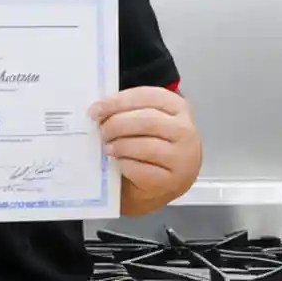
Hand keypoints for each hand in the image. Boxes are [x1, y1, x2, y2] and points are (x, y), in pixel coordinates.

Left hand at [90, 86, 201, 214]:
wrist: (160, 185)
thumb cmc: (148, 148)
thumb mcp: (144, 123)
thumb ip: (128, 111)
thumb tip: (98, 109)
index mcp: (177, 107)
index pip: (147, 96)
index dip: (118, 101)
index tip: (96, 109)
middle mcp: (185, 130)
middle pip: (147, 120)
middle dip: (117, 124)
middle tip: (101, 130)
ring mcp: (182, 158)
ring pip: (146, 146)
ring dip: (120, 146)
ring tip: (107, 148)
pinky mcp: (172, 181)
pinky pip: (143, 170)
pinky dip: (125, 165)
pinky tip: (119, 163)